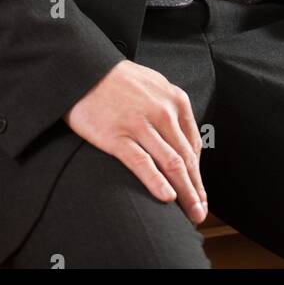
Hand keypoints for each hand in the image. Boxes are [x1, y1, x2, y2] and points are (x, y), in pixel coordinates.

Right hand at [64, 61, 207, 222]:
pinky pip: (143, 163)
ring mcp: (140, 124)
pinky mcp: (117, 135)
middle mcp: (163, 111)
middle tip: (200, 213)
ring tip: (191, 214)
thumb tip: (183, 138)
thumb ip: (170, 108)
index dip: (198, 174)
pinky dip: (157, 182)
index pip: (193, 145)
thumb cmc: (117, 79)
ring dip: (185, 193)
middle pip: (186, 159)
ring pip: (171, 164)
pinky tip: (167, 199)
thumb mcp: (153, 85)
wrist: (83, 69)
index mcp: (175, 100)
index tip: (200, 194)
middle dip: (196, 189)